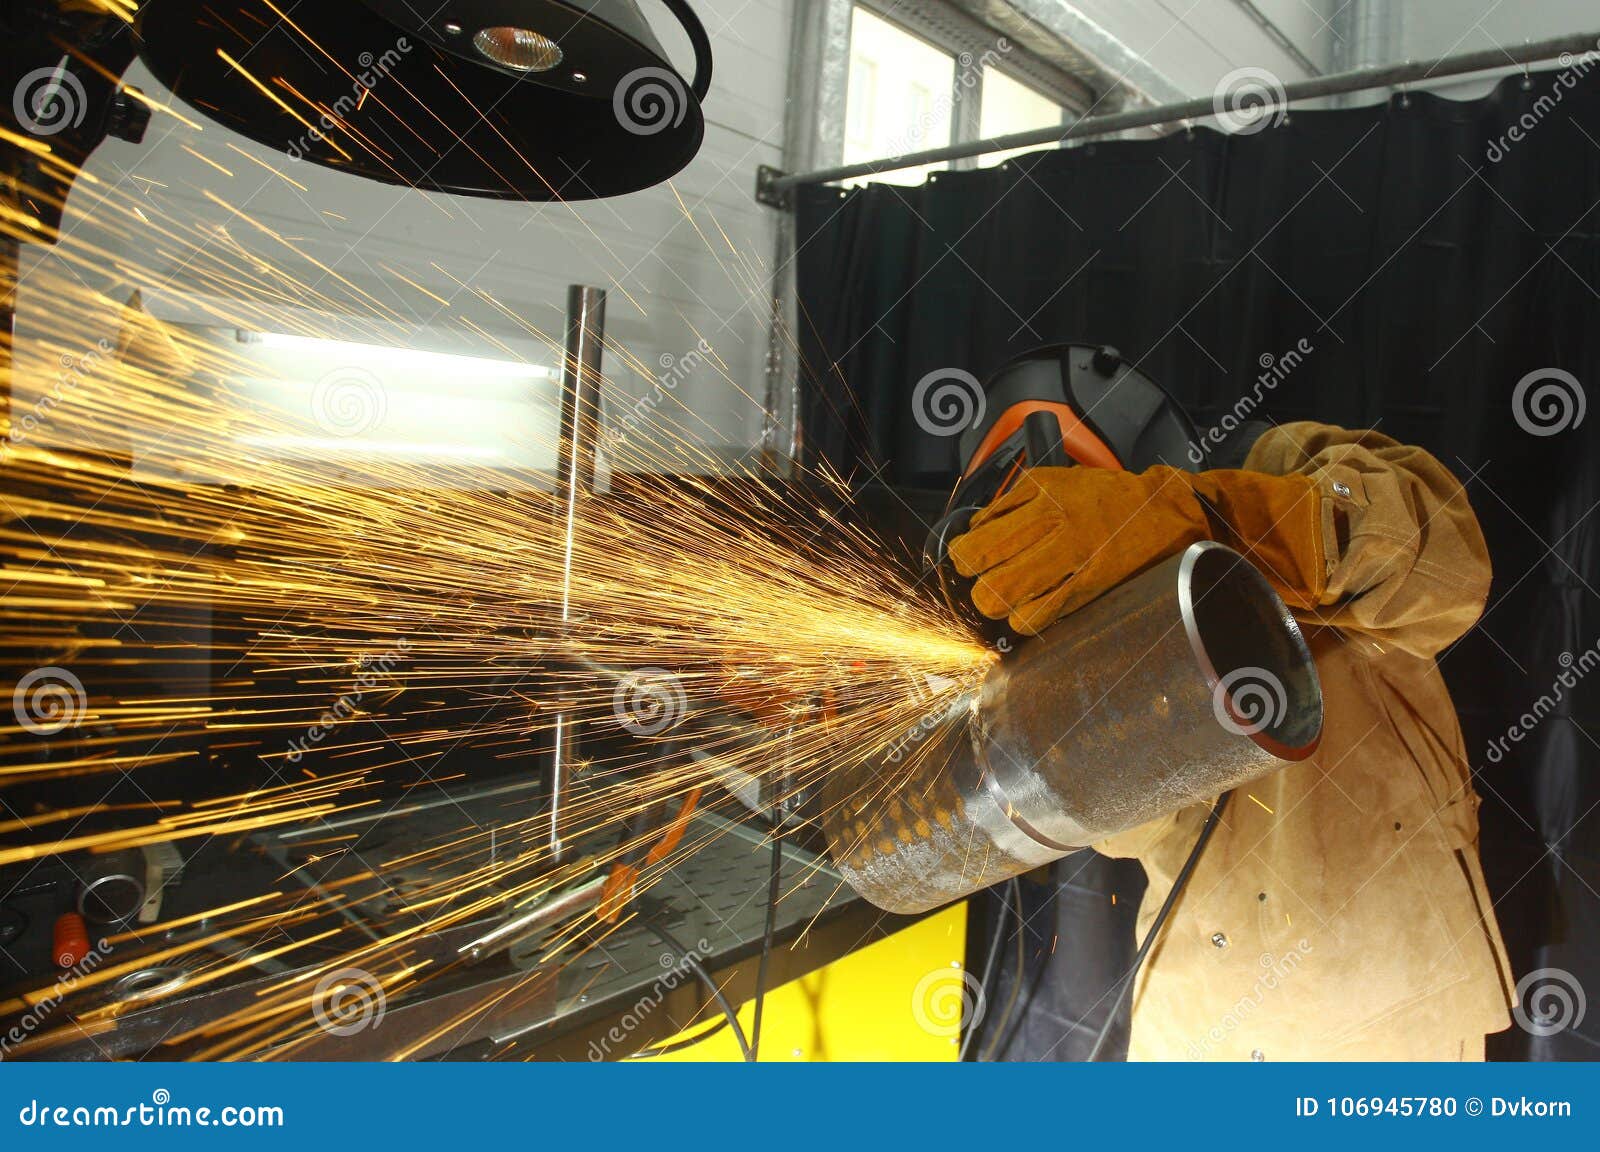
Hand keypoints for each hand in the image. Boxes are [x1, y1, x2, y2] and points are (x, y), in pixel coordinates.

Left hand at [947, 465, 1210, 633]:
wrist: (1162, 513)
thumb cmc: (1104, 496)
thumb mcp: (1052, 480)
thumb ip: (1010, 503)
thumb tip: (974, 530)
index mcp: (1040, 501)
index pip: (976, 543)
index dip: (963, 556)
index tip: (968, 556)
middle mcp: (1054, 533)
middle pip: (985, 579)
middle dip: (977, 584)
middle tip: (986, 578)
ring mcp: (1070, 566)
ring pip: (1006, 603)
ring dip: (999, 604)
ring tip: (1007, 595)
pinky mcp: (1086, 591)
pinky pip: (1038, 618)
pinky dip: (1024, 619)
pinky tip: (1029, 608)